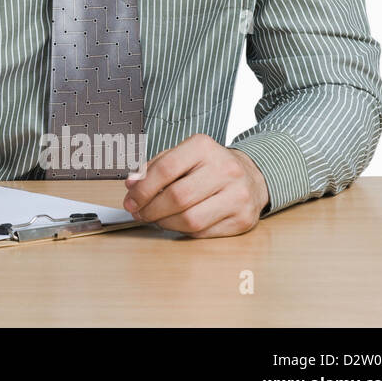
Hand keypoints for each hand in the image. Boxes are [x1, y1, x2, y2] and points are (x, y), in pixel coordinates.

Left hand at [122, 134, 269, 237]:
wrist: (251, 176)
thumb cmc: (208, 166)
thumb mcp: (183, 156)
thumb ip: (155, 167)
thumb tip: (132, 185)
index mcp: (204, 147)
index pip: (166, 169)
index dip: (143, 188)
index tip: (130, 198)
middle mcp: (225, 169)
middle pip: (177, 197)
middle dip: (150, 209)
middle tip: (138, 212)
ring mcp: (237, 196)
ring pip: (190, 220)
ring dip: (164, 223)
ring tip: (155, 218)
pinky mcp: (243, 219)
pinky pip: (203, 232)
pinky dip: (182, 230)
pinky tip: (176, 223)